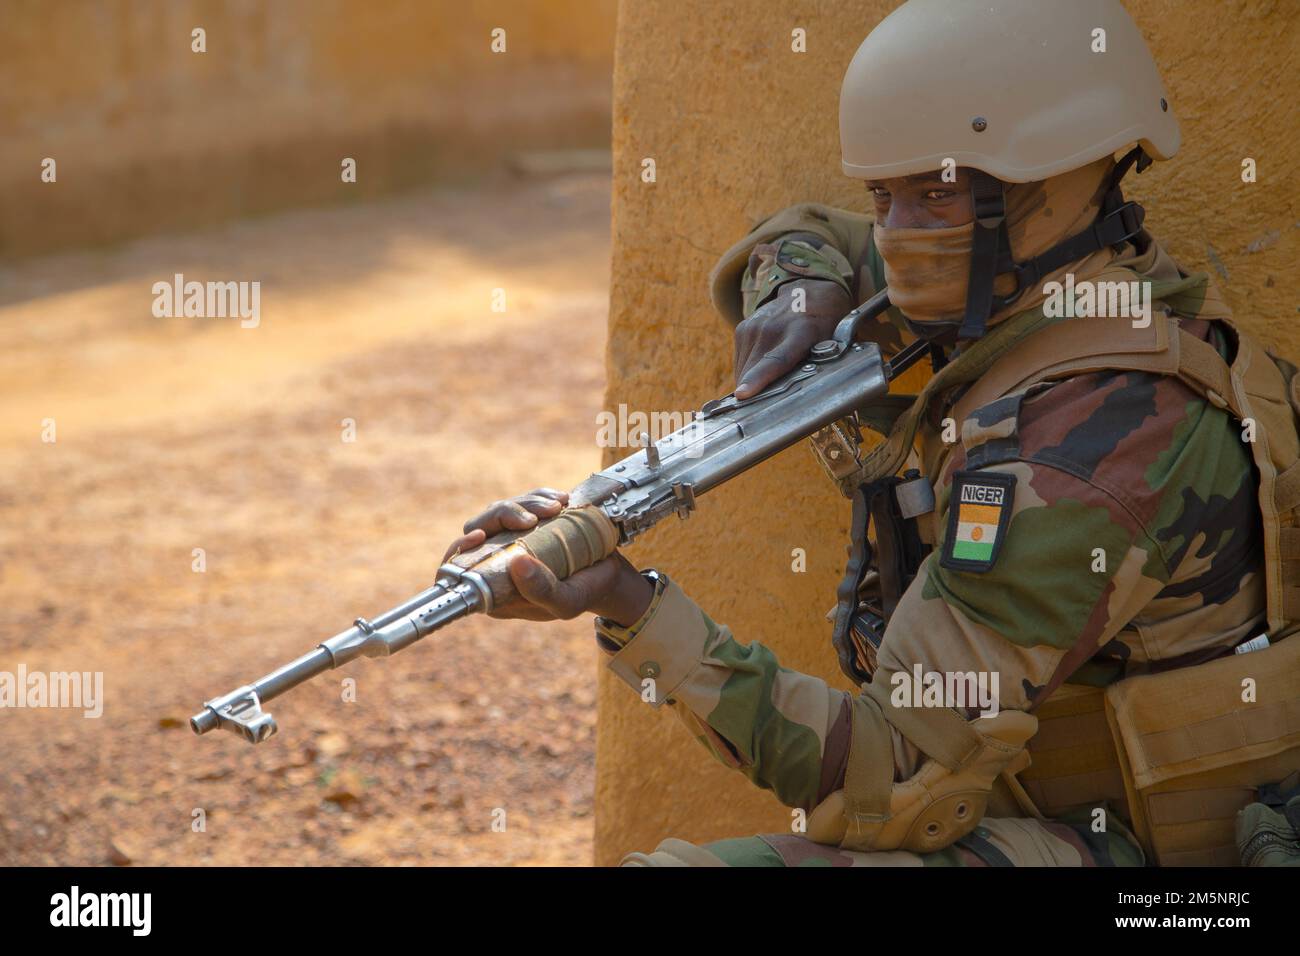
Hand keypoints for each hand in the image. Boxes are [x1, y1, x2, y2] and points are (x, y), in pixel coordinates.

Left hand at [442, 489, 653, 625]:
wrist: (610, 574)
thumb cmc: (585, 593)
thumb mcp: (567, 601)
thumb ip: (541, 591)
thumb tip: (515, 561)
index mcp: (496, 589)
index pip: (460, 568)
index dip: (461, 549)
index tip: (480, 536)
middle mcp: (498, 562)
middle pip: (480, 529)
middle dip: (505, 514)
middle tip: (535, 516)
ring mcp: (512, 538)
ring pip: (502, 510)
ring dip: (528, 502)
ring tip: (559, 506)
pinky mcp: (529, 521)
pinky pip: (523, 500)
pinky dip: (541, 495)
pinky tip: (562, 500)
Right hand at [733, 279, 851, 398]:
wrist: (811, 289)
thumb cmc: (826, 323)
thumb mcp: (833, 344)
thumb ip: (820, 367)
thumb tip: (812, 400)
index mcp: (800, 333)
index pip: (777, 360)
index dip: (759, 378)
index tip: (743, 394)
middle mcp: (773, 328)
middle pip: (753, 372)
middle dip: (755, 394)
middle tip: (766, 408)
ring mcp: (754, 327)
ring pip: (743, 370)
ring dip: (750, 382)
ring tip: (768, 382)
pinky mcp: (743, 328)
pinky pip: (740, 361)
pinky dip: (748, 371)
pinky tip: (762, 368)